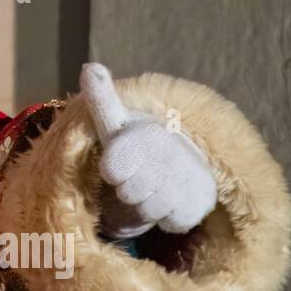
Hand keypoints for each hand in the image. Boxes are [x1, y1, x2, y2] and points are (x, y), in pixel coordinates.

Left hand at [80, 62, 216, 237]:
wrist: (179, 165)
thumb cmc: (135, 144)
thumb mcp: (113, 122)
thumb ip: (101, 99)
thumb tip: (89, 67)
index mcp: (148, 133)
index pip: (114, 168)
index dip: (112, 171)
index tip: (117, 163)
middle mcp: (173, 154)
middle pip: (130, 192)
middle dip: (127, 190)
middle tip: (136, 177)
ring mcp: (190, 179)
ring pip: (149, 209)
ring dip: (144, 204)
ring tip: (151, 187)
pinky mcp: (202, 204)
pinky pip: (170, 222)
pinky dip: (164, 217)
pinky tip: (168, 200)